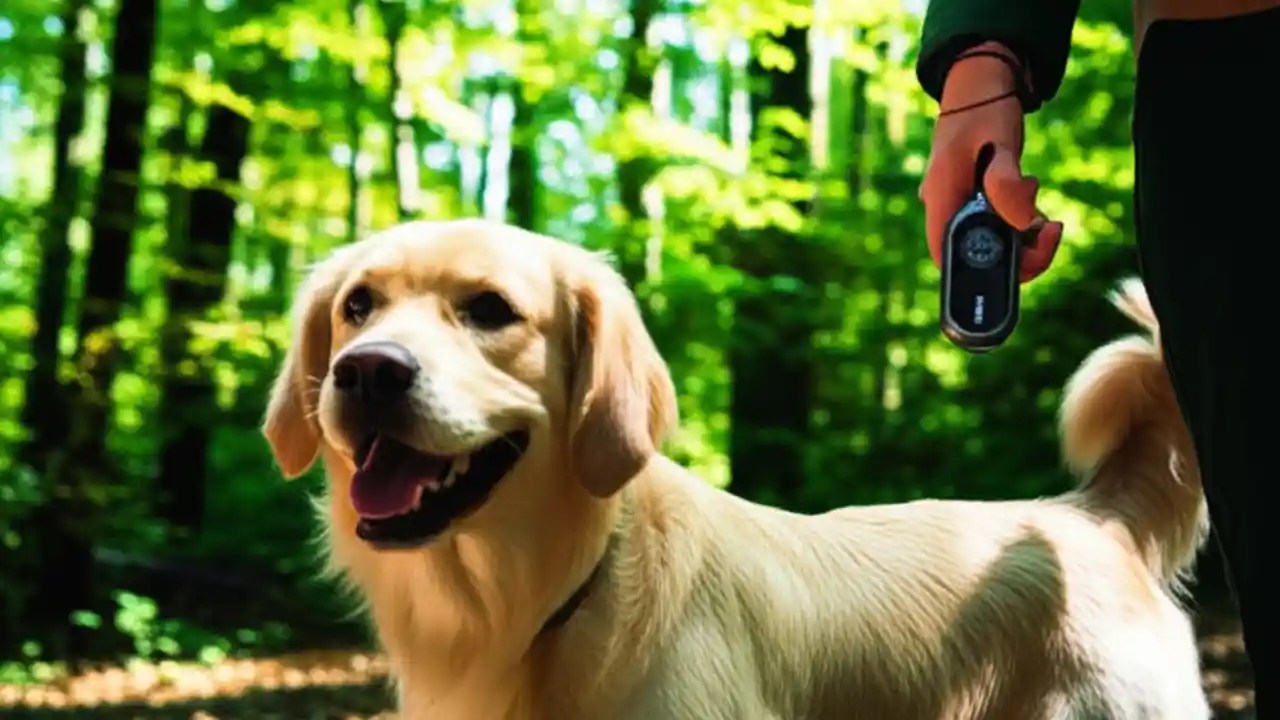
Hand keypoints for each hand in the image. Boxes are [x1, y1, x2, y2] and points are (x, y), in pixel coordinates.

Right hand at [919, 44, 1062, 282]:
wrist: (980, 83)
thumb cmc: (984, 108)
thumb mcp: (999, 141)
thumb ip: (1006, 184)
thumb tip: (1022, 225)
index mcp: (941, 199)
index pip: (950, 259)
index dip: (987, 272)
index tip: (1027, 250)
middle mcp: (947, 209)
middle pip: (976, 258)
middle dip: (1019, 251)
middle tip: (1048, 225)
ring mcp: (960, 207)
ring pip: (991, 244)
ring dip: (1024, 234)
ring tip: (1039, 201)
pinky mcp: (976, 202)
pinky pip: (999, 227)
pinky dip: (1022, 221)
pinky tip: (1032, 195)